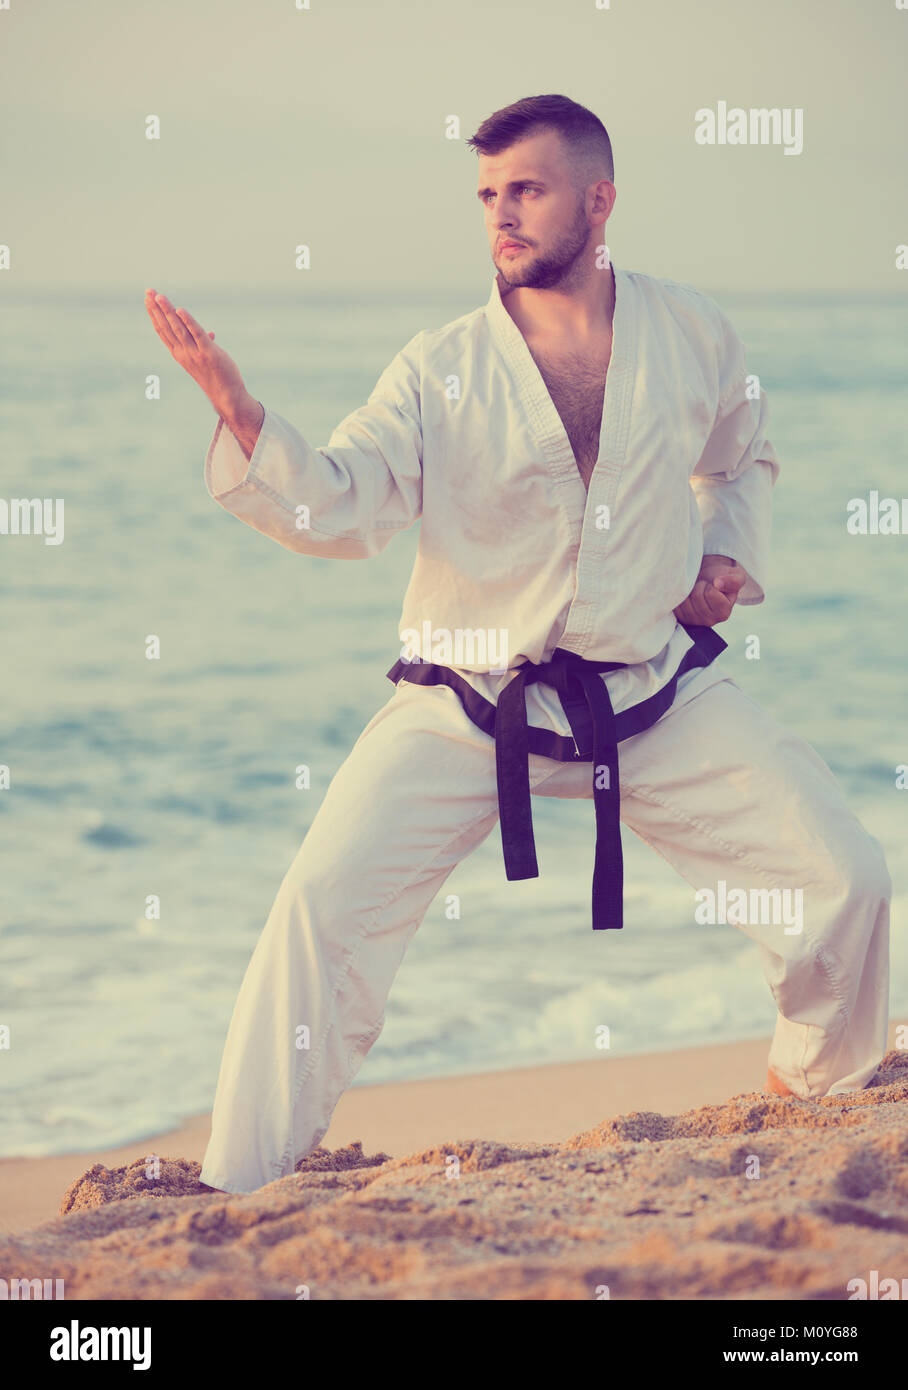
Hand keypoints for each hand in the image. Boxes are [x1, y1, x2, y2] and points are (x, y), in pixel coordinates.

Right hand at [144, 288, 251, 421]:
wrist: (227, 397)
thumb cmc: (218, 377)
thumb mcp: (207, 358)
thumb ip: (205, 344)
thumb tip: (211, 333)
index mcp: (180, 354)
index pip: (163, 331)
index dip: (154, 315)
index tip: (148, 300)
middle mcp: (184, 353)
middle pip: (167, 327)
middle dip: (156, 309)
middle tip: (148, 292)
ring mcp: (195, 354)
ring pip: (178, 329)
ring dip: (168, 311)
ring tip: (159, 296)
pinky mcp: (209, 354)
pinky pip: (197, 335)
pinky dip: (188, 322)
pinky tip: (181, 310)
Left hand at [674, 555, 746, 626]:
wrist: (709, 581)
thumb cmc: (722, 579)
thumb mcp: (736, 576)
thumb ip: (733, 581)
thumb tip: (718, 583)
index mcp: (724, 613)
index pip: (710, 593)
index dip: (711, 584)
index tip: (715, 585)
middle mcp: (709, 621)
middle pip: (696, 596)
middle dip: (700, 585)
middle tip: (704, 586)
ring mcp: (694, 621)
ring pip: (685, 599)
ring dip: (690, 589)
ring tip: (697, 590)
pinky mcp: (681, 618)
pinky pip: (676, 602)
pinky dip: (681, 594)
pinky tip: (689, 594)